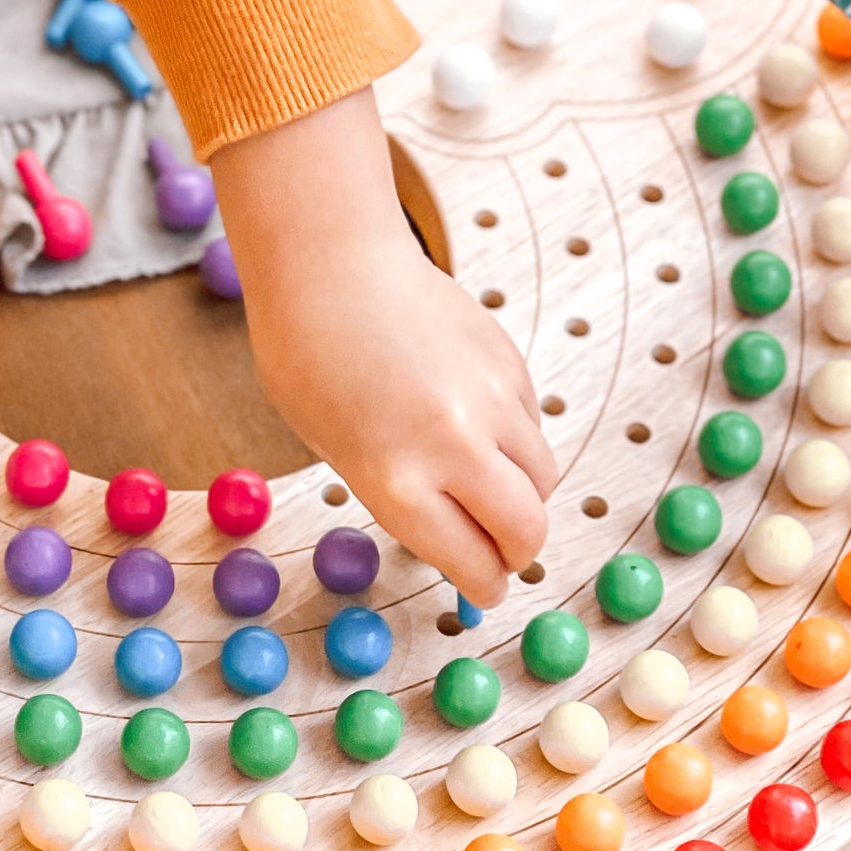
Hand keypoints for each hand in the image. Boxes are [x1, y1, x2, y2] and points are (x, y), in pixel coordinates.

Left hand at [214, 89, 557, 608]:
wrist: (330, 261)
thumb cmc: (307, 355)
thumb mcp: (336, 446)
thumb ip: (399, 496)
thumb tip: (456, 538)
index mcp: (398, 481)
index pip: (474, 563)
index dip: (482, 585)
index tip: (482, 588)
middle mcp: (454, 446)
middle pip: (528, 529)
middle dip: (516, 551)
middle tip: (498, 550)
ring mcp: (491, 400)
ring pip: (543, 476)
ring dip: (522, 491)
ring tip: (480, 479)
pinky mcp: (511, 362)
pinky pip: (532, 423)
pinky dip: (514, 436)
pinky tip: (470, 415)